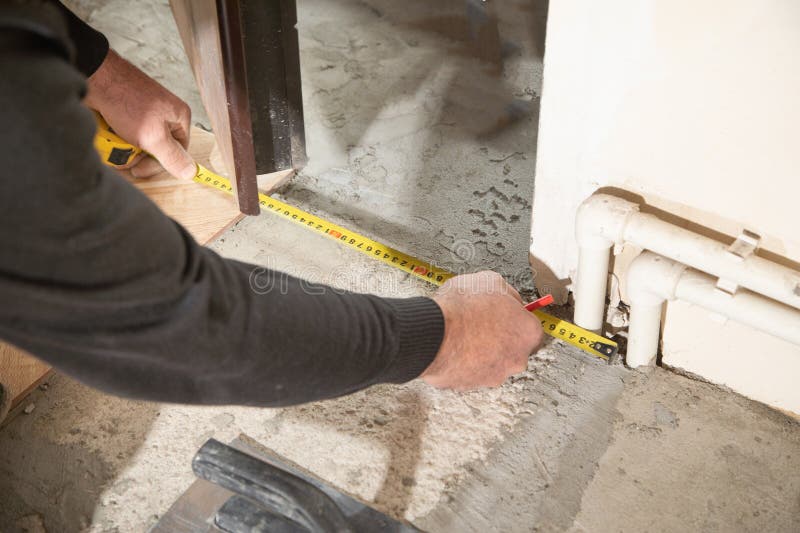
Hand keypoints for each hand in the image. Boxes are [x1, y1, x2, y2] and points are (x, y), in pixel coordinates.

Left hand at [85, 50, 195, 179]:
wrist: (94, 77)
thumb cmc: (125, 99)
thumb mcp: (154, 137)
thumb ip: (173, 157)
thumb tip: (190, 172)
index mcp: (178, 117)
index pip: (178, 152)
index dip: (159, 164)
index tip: (140, 169)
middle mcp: (164, 114)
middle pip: (157, 148)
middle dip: (138, 155)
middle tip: (123, 156)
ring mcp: (146, 112)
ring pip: (140, 141)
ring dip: (124, 147)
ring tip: (112, 143)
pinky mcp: (128, 110)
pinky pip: (126, 132)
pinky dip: (116, 137)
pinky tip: (108, 134)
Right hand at [422, 271, 543, 389]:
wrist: (433, 332)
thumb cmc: (462, 308)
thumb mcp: (491, 280)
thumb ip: (507, 293)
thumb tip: (509, 298)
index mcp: (528, 333)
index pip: (530, 327)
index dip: (514, 317)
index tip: (504, 313)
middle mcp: (516, 360)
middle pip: (513, 348)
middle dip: (499, 337)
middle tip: (481, 322)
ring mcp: (493, 376)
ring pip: (492, 362)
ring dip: (481, 350)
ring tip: (462, 333)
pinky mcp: (470, 385)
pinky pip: (470, 371)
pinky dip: (463, 361)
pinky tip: (452, 345)